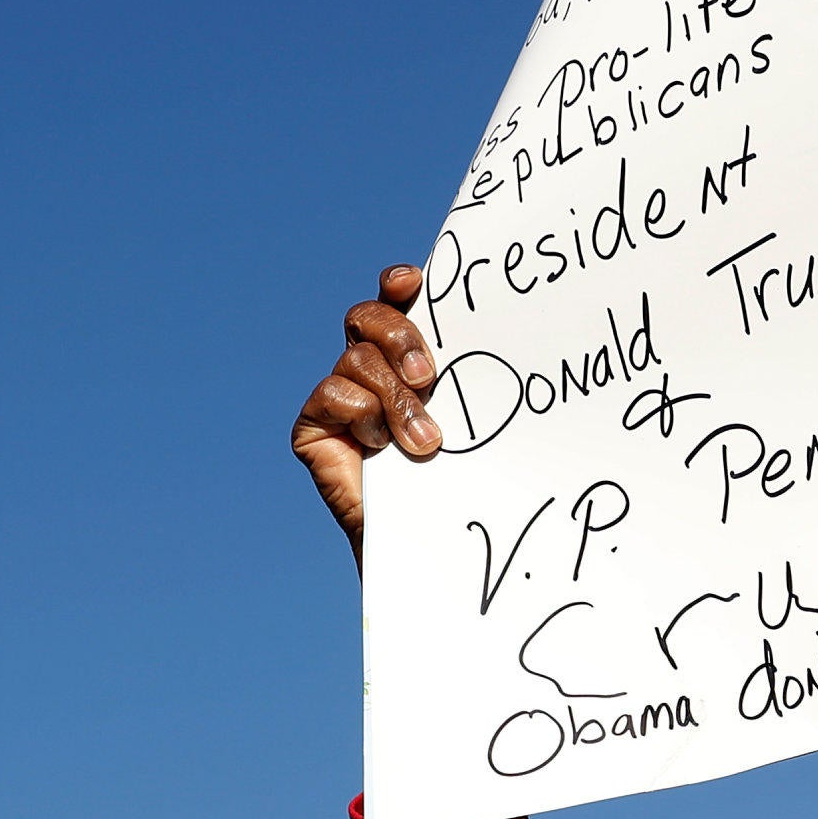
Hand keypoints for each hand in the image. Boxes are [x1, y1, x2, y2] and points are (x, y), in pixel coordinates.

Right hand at [290, 265, 443, 560]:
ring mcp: (341, 393)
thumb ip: (469, 371)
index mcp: (411, 354)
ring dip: (395, 399)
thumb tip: (503, 327)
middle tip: (426, 376)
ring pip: (357, 358)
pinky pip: (333, 394)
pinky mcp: (314, 425)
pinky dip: (362, 417)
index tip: (412, 282)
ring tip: (424, 441)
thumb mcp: (472, 414)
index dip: (398, 284)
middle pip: (367, 316)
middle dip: (398, 337)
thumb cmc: (462, 473)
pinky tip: (380, 448)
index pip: (397, 301)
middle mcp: (372, 366)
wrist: (433, 536)